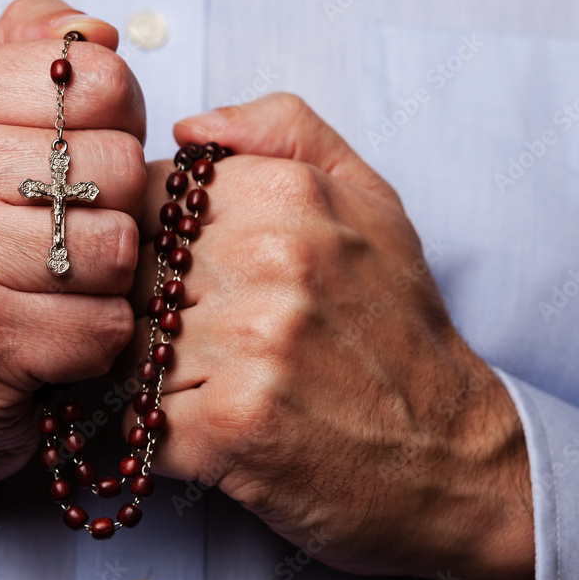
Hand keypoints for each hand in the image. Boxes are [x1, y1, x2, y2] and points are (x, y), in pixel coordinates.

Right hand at [0, 0, 145, 571]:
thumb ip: (32, 64)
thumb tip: (100, 33)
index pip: (102, 79)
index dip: (117, 128)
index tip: (78, 163)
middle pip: (121, 165)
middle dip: (116, 211)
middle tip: (64, 239)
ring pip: (120, 249)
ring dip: (107, 283)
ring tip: (54, 289)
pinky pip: (105, 326)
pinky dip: (94, 341)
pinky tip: (48, 338)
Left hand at [130, 94, 534, 579]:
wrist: (449, 451)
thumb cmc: (396, 325)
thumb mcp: (368, 198)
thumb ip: (284, 130)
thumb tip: (187, 129)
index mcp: (287, 196)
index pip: (148, 200)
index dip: (156, 244)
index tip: (192, 277)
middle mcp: (265, 261)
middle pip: (133, 275)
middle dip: (157, 313)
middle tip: (216, 342)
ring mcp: (246, 345)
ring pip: (130, 348)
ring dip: (162, 376)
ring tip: (227, 388)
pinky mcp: (231, 427)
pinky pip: (140, 421)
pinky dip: (169, 436)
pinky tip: (222, 432)